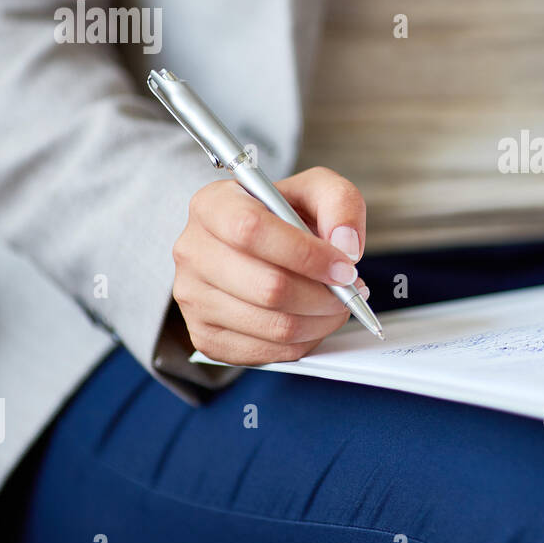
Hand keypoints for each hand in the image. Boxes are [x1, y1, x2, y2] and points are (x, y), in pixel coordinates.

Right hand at [171, 167, 369, 364]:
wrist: (258, 247)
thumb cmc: (284, 217)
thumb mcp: (316, 190)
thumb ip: (340, 203)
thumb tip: (346, 246)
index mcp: (212, 205)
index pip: (250, 230)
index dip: (306, 254)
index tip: (344, 266)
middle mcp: (193, 251)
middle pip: (268, 287)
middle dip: (324, 295)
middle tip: (350, 289)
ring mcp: (193, 298)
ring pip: (274, 325)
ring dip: (321, 320)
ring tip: (338, 303)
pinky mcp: (206, 336)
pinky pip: (268, 352)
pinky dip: (304, 341)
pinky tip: (314, 320)